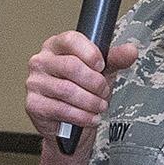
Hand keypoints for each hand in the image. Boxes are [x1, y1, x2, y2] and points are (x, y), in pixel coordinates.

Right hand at [26, 33, 136, 150]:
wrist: (71, 124)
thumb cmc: (83, 91)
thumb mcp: (102, 71)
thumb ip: (115, 59)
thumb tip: (130, 51)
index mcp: (56, 46)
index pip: (70, 40)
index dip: (89, 53)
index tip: (102, 65)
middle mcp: (41, 61)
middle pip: (70, 66)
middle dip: (94, 82)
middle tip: (103, 91)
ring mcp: (34, 83)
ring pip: (67, 90)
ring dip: (90, 101)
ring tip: (99, 106)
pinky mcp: (33, 104)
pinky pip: (61, 109)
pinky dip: (81, 116)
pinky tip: (90, 117)